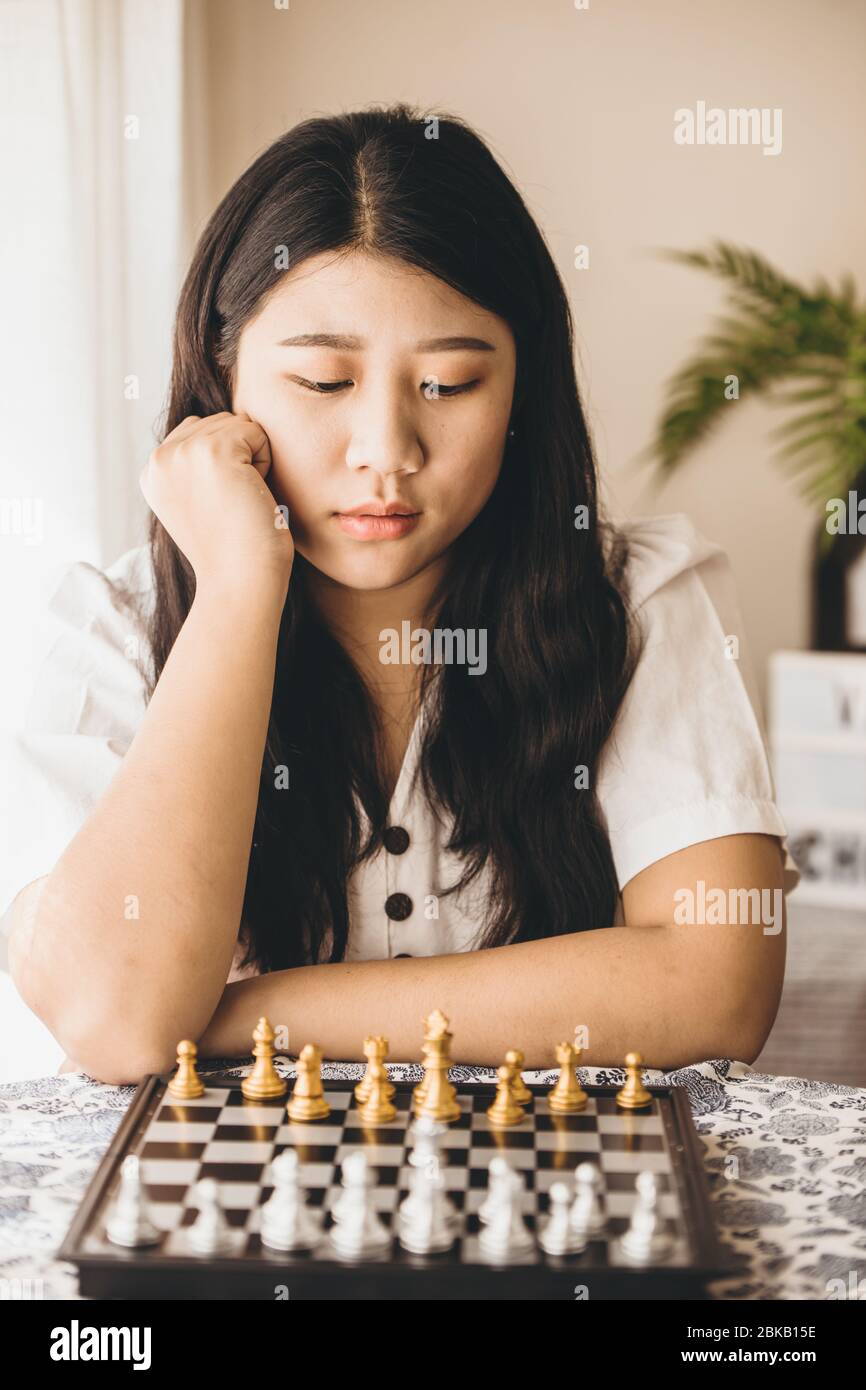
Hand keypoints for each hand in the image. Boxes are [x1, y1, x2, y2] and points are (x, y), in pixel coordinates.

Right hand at [139, 412, 293, 591]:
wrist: (238, 582)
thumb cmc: (232, 550)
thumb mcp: (196, 503)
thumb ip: (192, 466)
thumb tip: (215, 425)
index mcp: (151, 472)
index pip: (198, 432)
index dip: (223, 466)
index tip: (218, 507)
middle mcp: (159, 458)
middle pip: (219, 423)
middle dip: (239, 460)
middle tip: (232, 506)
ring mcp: (183, 452)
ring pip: (238, 425)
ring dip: (252, 462)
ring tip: (240, 502)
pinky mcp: (213, 451)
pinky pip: (256, 432)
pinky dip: (266, 463)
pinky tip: (252, 496)